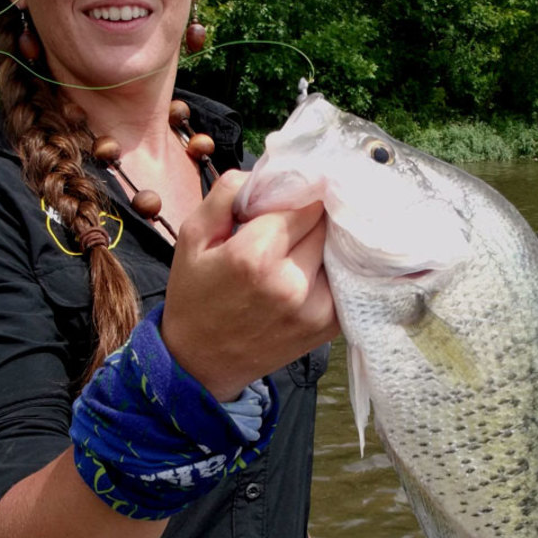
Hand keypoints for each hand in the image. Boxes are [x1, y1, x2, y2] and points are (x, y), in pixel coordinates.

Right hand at [161, 169, 337, 400]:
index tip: (291, 194)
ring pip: (340, 250)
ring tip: (303, 243)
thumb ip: (228, 194)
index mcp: (254, 256)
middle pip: (326, 224)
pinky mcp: (330, 325)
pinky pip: (345, 279)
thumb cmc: (195, 295)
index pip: (305, 203)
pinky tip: (311, 267)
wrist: (201, 364)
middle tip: (296, 218)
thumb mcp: (193, 235)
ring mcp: (316, 308)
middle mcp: (291, 282)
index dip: (300, 193)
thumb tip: (271, 172)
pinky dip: (333, 267)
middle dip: (314, 215)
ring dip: (327, 241)